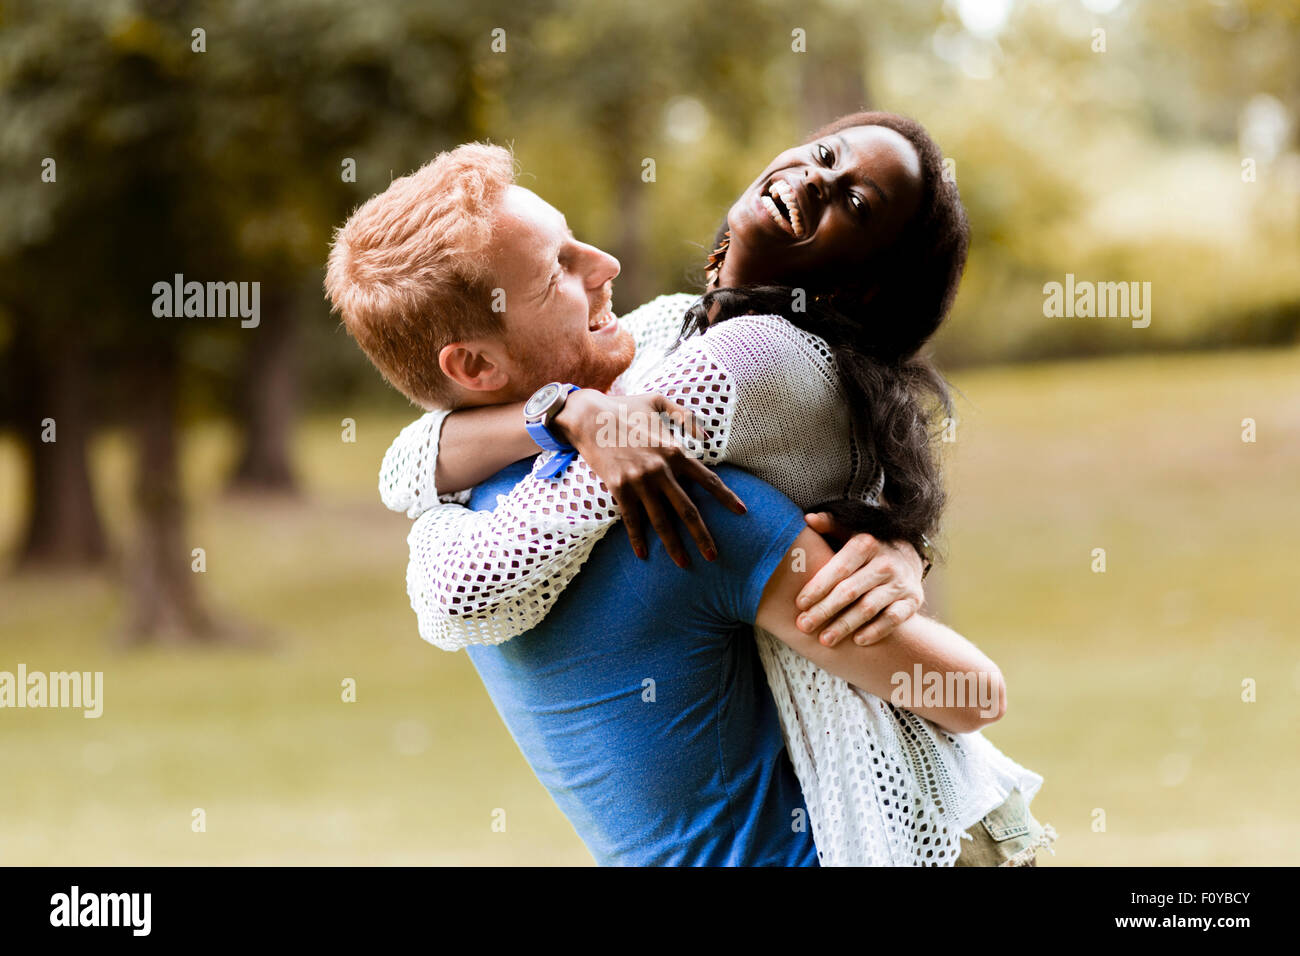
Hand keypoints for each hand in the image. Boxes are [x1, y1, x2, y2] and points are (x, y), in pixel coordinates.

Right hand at [554, 389, 745, 566]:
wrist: (588, 416)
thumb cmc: (624, 408)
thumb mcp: (659, 401)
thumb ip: (686, 416)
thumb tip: (706, 436)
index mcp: (674, 450)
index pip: (707, 479)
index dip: (726, 497)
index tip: (742, 512)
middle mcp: (660, 469)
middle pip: (687, 509)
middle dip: (702, 535)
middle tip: (713, 555)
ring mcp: (639, 481)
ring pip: (661, 520)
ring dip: (673, 545)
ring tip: (684, 563)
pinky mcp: (619, 488)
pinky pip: (631, 518)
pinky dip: (637, 538)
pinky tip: (643, 554)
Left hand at [794, 512, 924, 646]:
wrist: (907, 557)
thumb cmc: (866, 549)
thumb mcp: (850, 532)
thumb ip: (830, 526)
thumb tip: (807, 518)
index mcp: (866, 544)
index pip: (839, 568)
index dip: (818, 587)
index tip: (799, 604)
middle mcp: (885, 563)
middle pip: (850, 591)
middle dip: (824, 610)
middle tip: (803, 626)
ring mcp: (900, 583)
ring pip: (869, 607)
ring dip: (845, 625)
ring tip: (824, 639)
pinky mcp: (912, 601)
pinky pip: (893, 619)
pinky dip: (875, 631)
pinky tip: (857, 640)